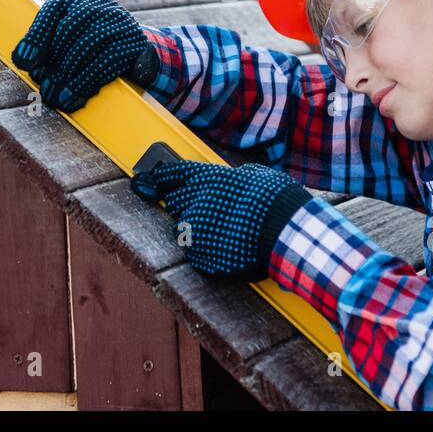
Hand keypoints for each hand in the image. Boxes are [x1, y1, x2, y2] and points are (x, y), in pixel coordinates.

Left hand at [11, 0, 158, 112]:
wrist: (133, 55)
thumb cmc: (86, 50)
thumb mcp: (62, 44)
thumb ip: (42, 49)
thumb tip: (22, 60)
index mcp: (78, 0)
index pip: (54, 9)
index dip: (37, 36)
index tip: (24, 62)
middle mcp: (100, 5)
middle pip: (72, 25)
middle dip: (55, 59)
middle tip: (45, 86)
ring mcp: (121, 20)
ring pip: (93, 40)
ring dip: (72, 72)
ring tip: (59, 95)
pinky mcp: (135, 42)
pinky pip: (112, 58)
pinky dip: (91, 78)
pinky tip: (77, 94)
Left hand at [131, 160, 311, 279]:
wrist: (283, 229)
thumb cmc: (273, 198)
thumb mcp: (251, 174)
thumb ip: (230, 177)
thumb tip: (231, 180)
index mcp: (204, 178)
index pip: (170, 175)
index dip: (160, 179)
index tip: (149, 181)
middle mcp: (191, 202)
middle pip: (175, 204)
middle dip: (187, 207)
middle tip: (212, 213)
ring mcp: (192, 231)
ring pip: (183, 231)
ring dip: (198, 232)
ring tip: (226, 233)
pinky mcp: (198, 256)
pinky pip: (196, 255)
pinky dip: (208, 254)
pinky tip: (228, 249)